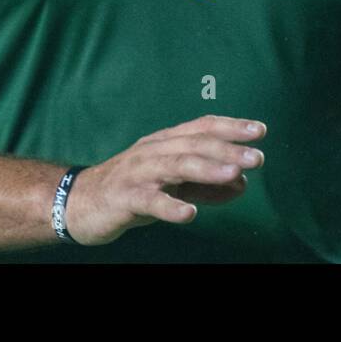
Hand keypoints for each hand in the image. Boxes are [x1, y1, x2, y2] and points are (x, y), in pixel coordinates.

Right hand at [64, 115, 266, 246]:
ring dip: (208, 169)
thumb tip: (244, 185)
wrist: (80, 202)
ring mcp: (138, 172)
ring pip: (176, 165)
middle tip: (258, 157)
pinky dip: (171, 206)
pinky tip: (190, 214)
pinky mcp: (125, 198)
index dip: (230, 126)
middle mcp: (153, 151)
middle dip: (228, 149)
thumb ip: (206, 186)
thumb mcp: (173, 186)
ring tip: (235, 174)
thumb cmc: (132, 190)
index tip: (260, 130)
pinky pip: (150, 201)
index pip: (201, 128)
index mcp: (165, 142)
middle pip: (194, 144)